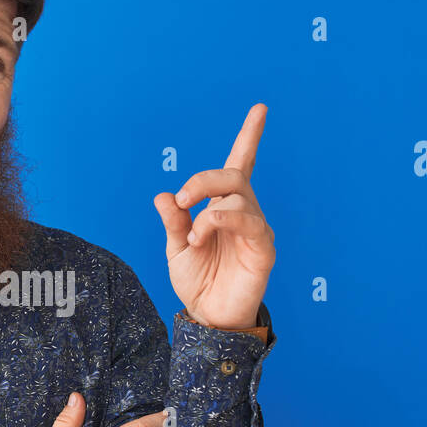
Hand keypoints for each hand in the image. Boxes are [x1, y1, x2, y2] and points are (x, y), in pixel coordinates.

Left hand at [153, 103, 275, 329]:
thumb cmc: (197, 282)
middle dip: (203, 179)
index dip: (250, 137)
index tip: (260, 109)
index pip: (240, 165)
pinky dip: (219, 221)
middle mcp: (243, 212)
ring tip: (192, 237)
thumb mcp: (176, 248)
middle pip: (233, 175)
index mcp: (223, 207)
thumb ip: (173, 221)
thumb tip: (163, 195)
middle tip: (182, 200)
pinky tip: (202, 235)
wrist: (208, 318)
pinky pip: (249, 221)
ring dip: (206, 211)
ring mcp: (256, 229)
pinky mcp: (263, 248)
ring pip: (238, 197)